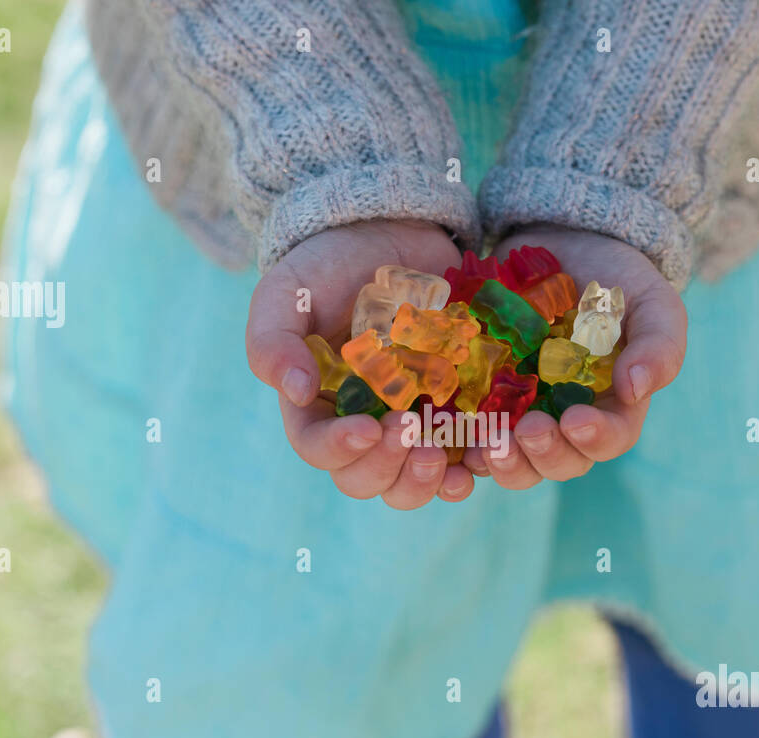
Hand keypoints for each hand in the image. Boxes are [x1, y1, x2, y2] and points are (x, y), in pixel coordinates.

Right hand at [246, 220, 475, 508]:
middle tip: (412, 431)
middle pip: (366, 478)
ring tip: (442, 458)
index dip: (341, 450)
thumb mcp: (288, 292)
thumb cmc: (328, 265)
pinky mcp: (454, 410)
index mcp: (317, 407)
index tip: (368, 429)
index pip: (319, 449)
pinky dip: (473, 466)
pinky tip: (485, 455)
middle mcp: (362, 425)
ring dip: (425, 482)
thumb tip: (296, 393)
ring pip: (410, 482)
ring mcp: (410, 422)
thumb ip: (273, 340)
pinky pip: (463, 456)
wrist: (390, 235)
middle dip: (387, 468)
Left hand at [462, 227, 686, 486]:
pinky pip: (469, 434)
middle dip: (543, 455)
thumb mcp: (649, 301)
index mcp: (611, 407)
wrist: (560, 244)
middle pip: (558, 462)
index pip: (609, 439)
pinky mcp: (482, 397)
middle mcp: (565, 421)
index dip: (594, 438)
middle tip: (527, 431)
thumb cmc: (616, 278)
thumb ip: (658, 344)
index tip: (576, 420)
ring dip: (502, 461)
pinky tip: (452, 432)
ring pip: (514, 460)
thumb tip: (637, 389)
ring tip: (489, 441)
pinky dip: (461, 442)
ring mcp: (522, 413)